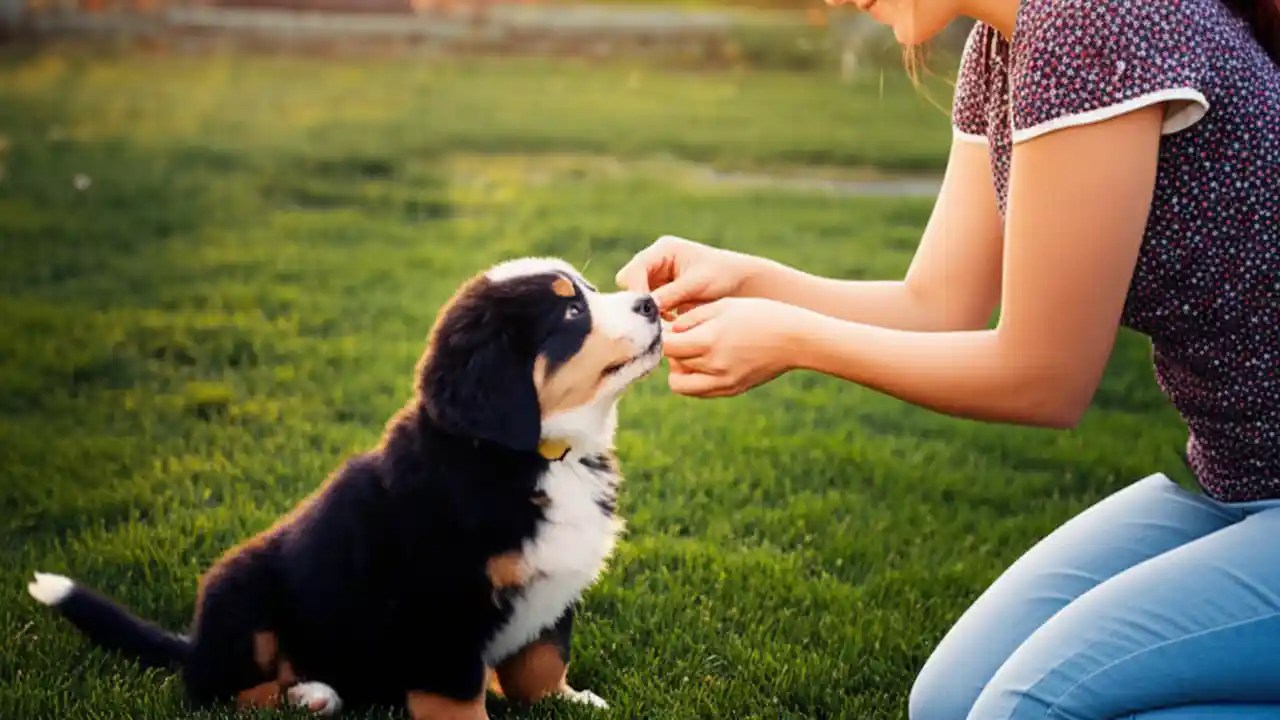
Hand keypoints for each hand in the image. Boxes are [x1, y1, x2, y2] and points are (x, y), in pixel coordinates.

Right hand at [614, 235, 768, 314]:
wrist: (740, 284)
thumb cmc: (723, 276)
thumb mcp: (697, 284)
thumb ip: (671, 294)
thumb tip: (647, 309)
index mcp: (664, 249)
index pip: (635, 269)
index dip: (638, 291)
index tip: (648, 312)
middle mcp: (656, 261)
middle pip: (629, 282)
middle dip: (639, 302)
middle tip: (654, 321)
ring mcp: (657, 277)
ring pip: (636, 297)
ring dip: (647, 311)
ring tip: (665, 324)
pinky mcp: (660, 293)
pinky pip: (647, 307)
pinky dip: (655, 317)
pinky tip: (670, 324)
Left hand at [662, 298, 804, 396]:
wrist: (795, 339)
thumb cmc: (760, 315)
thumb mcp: (723, 306)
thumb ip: (691, 318)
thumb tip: (668, 330)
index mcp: (709, 340)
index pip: (666, 345)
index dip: (659, 335)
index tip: (662, 326)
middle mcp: (713, 365)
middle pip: (672, 363)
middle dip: (671, 349)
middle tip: (680, 334)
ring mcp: (722, 382)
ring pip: (679, 383)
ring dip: (679, 368)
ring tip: (693, 351)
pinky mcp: (731, 390)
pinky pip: (698, 391)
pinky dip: (694, 379)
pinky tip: (705, 361)